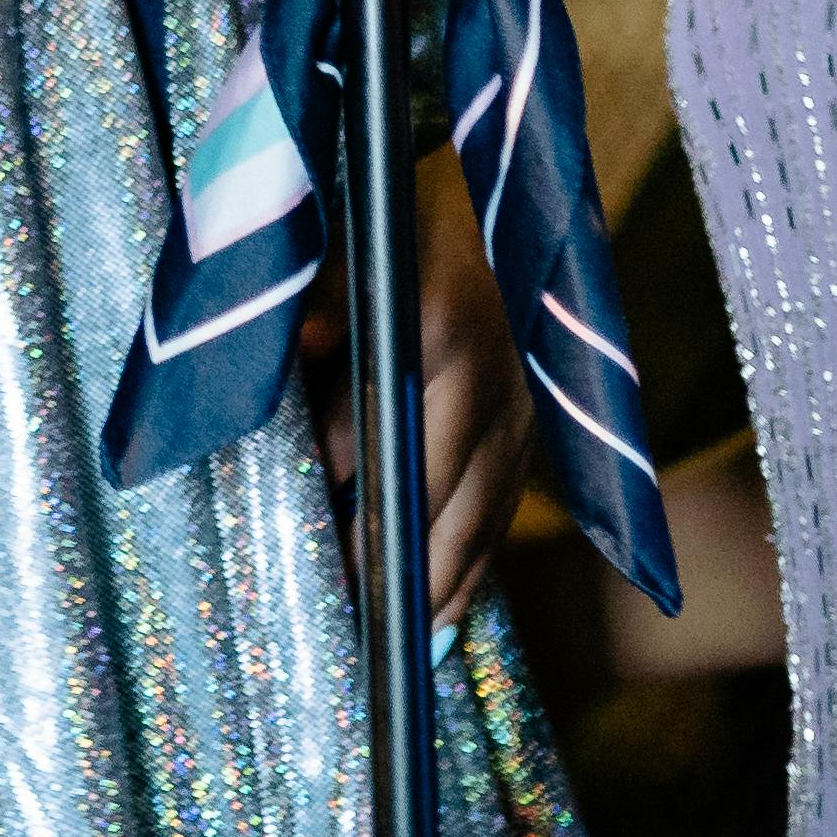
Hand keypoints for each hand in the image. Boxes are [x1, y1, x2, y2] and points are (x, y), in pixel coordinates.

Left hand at [300, 153, 533, 630]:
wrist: (507, 187)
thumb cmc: (404, 213)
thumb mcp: (354, 241)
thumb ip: (322, 300)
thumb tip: (294, 346)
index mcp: (442, 334)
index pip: (393, 444)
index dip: (360, 508)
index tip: (325, 563)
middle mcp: (494, 382)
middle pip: (448, 502)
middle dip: (402, 572)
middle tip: (359, 634)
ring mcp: (527, 408)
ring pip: (484, 518)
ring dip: (443, 586)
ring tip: (401, 649)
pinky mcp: (541, 423)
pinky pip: (506, 509)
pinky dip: (475, 566)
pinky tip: (444, 618)